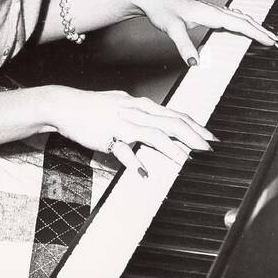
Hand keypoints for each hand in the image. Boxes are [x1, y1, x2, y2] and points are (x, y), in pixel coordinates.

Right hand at [46, 85, 215, 176]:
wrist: (66, 105)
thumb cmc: (95, 108)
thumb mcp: (125, 106)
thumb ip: (144, 117)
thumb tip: (163, 127)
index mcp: (142, 105)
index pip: (176, 115)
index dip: (196, 126)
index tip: (211, 138)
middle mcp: (136, 111)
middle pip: (171, 123)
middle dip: (193, 136)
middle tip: (209, 149)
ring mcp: (122, 123)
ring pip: (152, 134)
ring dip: (172, 147)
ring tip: (186, 160)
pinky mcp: (106, 136)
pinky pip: (122, 150)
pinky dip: (134, 160)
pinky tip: (144, 172)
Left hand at [128, 0, 277, 64]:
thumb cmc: (161, 10)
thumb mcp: (171, 29)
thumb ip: (184, 45)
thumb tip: (196, 63)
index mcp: (210, 13)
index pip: (239, 24)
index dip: (257, 33)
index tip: (271, 40)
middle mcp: (213, 10)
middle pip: (244, 19)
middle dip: (262, 29)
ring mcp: (210, 10)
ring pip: (239, 17)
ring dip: (255, 25)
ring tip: (268, 34)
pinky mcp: (206, 13)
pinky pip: (231, 18)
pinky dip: (243, 23)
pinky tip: (244, 26)